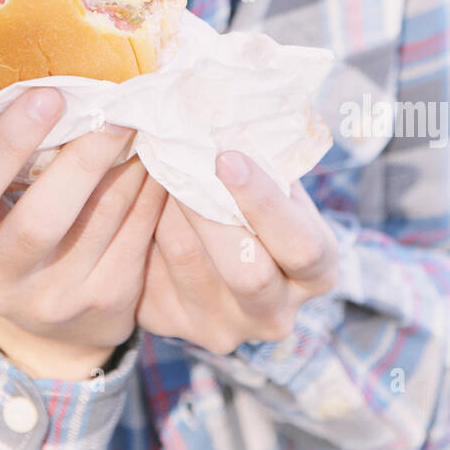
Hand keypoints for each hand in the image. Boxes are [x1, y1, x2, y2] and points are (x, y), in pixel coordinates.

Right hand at [0, 87, 167, 374]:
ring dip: (127, 164)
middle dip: (83, 157)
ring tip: (142, 119)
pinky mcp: (104, 304)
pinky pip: (136, 236)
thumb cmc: (7, 228)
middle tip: (114, 108)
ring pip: (100, 220)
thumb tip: (36, 68)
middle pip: (42, 218)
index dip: (6, 142)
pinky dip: (151, 191)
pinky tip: (158, 160)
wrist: (47, 327)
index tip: (47, 94)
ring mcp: (52, 299)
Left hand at [135, 151, 338, 353]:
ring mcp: (222, 327)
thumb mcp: (275, 187)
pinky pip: (147, 268)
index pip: (301, 246)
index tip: (228, 157)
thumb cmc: (255, 206)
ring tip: (152, 158)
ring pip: (187, 260)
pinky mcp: (171, 324)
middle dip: (209, 210)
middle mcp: (274, 314)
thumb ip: (264, 166)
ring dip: (165, 204)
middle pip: (246, 271)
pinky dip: (140, 222)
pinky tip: (134, 190)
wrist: (216, 261)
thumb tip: (230, 121)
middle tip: (178, 158)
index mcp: (315, 274)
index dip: (265, 202)